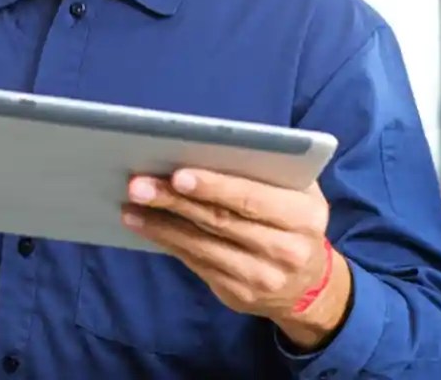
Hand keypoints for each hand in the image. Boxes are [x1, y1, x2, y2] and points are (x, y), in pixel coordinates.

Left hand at [121, 169, 351, 348]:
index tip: (178, 175)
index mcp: (304, 215)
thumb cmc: (294, 221)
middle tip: (139, 184)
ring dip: (161, 223)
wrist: (309, 285)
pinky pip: (195, 263)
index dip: (214, 186)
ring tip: (131, 204)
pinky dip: (166, 241)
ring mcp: (261, 276)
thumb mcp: (298, 194)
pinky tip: (143, 225)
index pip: (252, 198)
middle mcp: (286, 249)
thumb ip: (266, 173)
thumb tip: (206, 146)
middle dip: (175, 201)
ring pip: (201, 245)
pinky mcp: (238, 294)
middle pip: (220, 221)